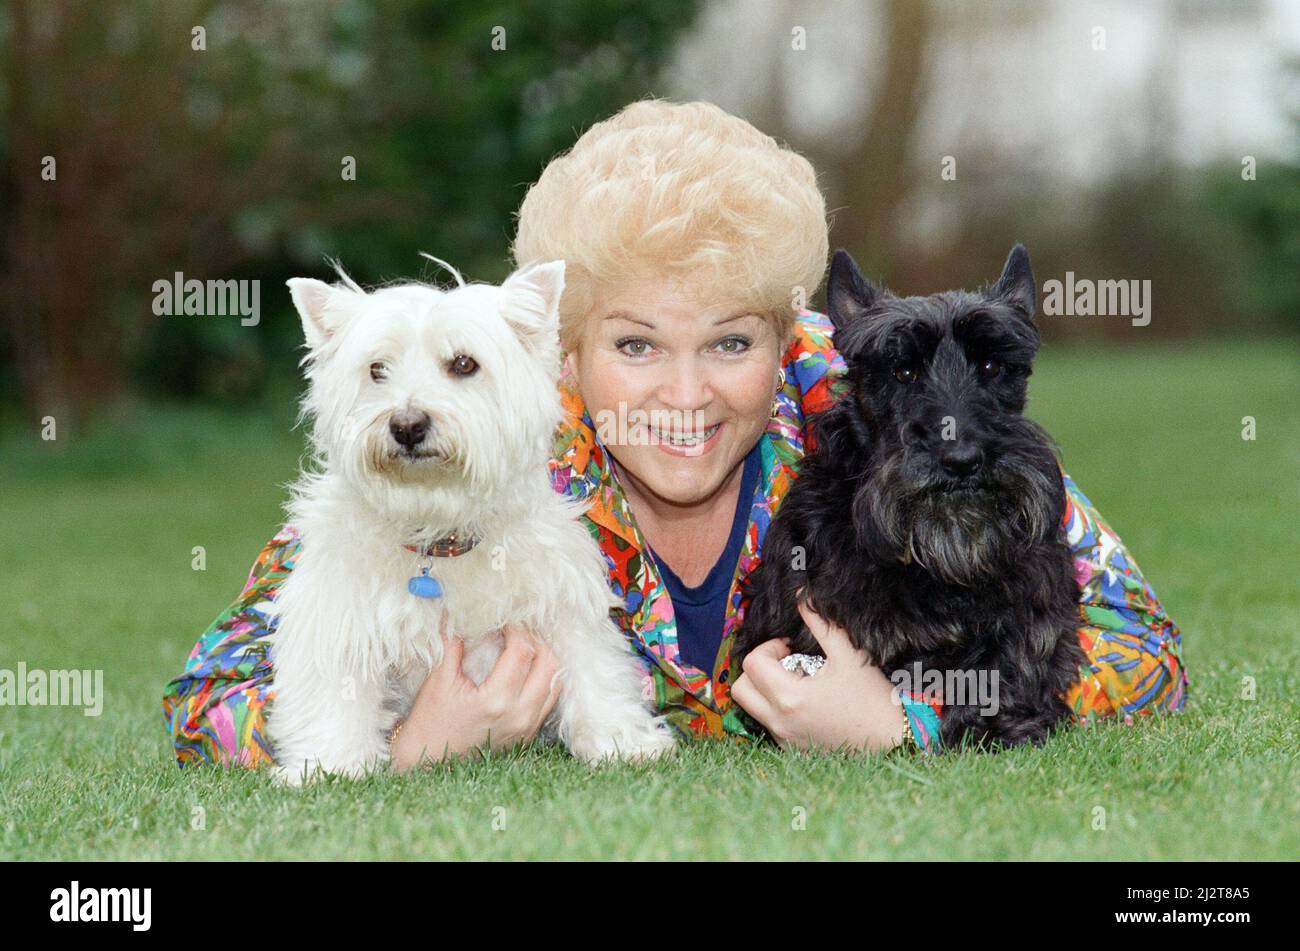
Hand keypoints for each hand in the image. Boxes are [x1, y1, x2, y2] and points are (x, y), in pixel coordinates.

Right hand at [390, 622, 560, 770]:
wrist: (427, 763)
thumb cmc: (430, 722)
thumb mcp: (439, 679)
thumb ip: (454, 643)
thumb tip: (458, 611)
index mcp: (497, 700)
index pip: (523, 650)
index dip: (517, 628)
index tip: (504, 619)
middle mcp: (520, 715)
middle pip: (549, 663)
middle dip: (536, 639)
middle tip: (517, 629)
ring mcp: (527, 727)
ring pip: (556, 681)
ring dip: (545, 658)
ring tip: (524, 645)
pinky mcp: (529, 734)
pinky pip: (550, 699)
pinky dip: (545, 678)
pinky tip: (528, 668)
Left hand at [731, 602, 905, 752]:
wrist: (895, 742)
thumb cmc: (873, 698)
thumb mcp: (848, 655)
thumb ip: (821, 623)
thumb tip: (802, 595)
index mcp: (789, 697)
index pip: (753, 663)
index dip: (770, 647)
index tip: (792, 646)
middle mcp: (780, 722)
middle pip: (741, 689)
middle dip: (758, 669)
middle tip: (786, 662)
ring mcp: (785, 739)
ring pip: (753, 709)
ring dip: (765, 689)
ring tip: (798, 681)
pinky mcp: (792, 750)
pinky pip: (770, 724)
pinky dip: (777, 708)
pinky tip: (807, 702)